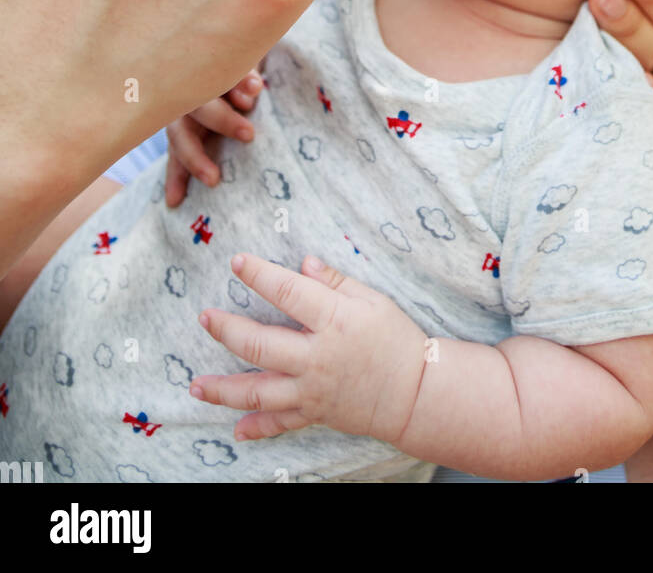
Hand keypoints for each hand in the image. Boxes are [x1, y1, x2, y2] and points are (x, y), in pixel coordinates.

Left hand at [165, 69, 261, 206]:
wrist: (218, 65)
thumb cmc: (208, 110)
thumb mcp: (196, 135)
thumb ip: (184, 165)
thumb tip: (172, 204)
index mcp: (180, 124)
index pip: (181, 146)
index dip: (193, 163)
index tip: (214, 181)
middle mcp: (186, 101)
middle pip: (195, 112)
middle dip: (219, 124)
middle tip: (249, 136)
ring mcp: (202, 78)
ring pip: (208, 88)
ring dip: (231, 91)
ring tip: (251, 104)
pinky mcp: (221, 59)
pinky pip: (230, 66)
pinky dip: (242, 76)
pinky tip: (257, 86)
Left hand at [191, 253, 425, 443]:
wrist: (416, 393)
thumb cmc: (397, 339)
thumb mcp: (373, 300)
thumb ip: (336, 282)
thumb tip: (302, 263)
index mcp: (334, 321)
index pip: (288, 292)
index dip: (260, 274)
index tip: (236, 261)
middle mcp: (317, 358)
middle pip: (261, 344)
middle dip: (227, 330)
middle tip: (205, 318)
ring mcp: (312, 390)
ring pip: (259, 391)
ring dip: (224, 389)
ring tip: (196, 385)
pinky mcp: (315, 413)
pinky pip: (280, 424)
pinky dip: (257, 428)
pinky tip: (235, 430)